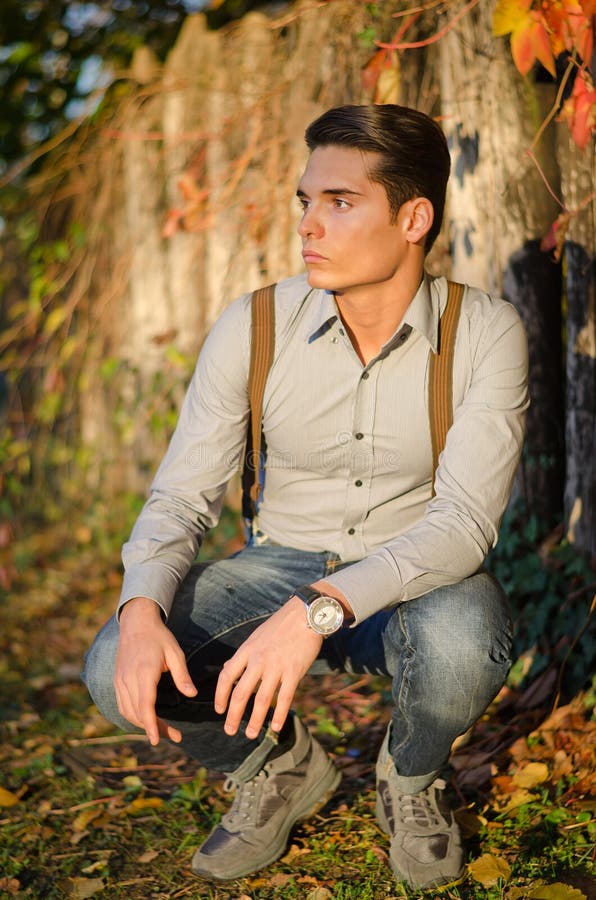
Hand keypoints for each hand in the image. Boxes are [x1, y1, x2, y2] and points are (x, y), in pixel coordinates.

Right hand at [115, 596, 196, 745]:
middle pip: (138, 713)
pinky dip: (134, 716)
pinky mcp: (117, 681)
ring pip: (128, 712)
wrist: (136, 623)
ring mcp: (120, 680)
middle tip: (174, 736)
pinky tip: (147, 719)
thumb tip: (191, 694)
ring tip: (162, 730)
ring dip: (144, 724)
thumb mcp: (175, 652)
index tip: (156, 740)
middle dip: (154, 728)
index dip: (150, 725)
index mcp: (144, 672)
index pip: (145, 705)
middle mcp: (129, 679)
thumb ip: (182, 675)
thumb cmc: (159, 637)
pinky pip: (122, 705)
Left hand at [214, 596, 322, 739]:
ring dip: (255, 720)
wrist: (305, 614)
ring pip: (261, 700)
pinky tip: (276, 727)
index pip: (227, 677)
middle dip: (233, 715)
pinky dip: (279, 715)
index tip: (219, 710)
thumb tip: (227, 670)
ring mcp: (276, 667)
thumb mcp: (255, 637)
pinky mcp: (294, 672)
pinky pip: (284, 698)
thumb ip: (242, 656)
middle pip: (241, 693)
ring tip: (250, 734)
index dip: (220, 696)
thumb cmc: (280, 626)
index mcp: (247, 650)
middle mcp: (258, 660)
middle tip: (229, 730)